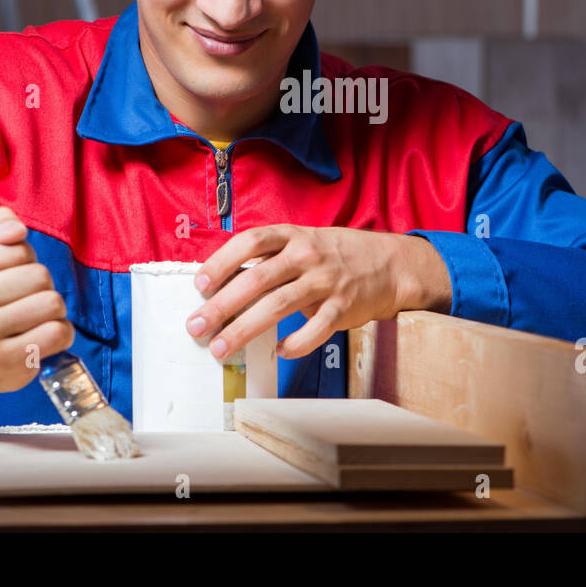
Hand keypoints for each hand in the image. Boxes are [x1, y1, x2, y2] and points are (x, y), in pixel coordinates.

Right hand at [0, 205, 73, 395]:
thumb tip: (15, 231)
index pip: (19, 249)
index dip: (25, 260)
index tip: (9, 274)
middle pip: (40, 276)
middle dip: (42, 285)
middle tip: (24, 299)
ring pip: (52, 303)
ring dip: (53, 310)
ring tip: (34, 318)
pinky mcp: (5, 362)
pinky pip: (58, 333)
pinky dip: (61, 333)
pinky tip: (42, 337)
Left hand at [186, 225, 451, 359]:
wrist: (388, 262)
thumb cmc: (334, 254)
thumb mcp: (302, 242)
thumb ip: (268, 258)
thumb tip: (222, 284)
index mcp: (292, 235)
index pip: (249, 242)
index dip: (221, 262)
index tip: (200, 285)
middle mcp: (306, 255)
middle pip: (256, 279)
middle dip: (221, 305)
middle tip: (197, 326)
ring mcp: (325, 281)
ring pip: (277, 306)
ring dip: (245, 330)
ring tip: (222, 348)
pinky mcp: (343, 307)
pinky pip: (315, 329)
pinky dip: (295, 343)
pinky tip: (280, 351)